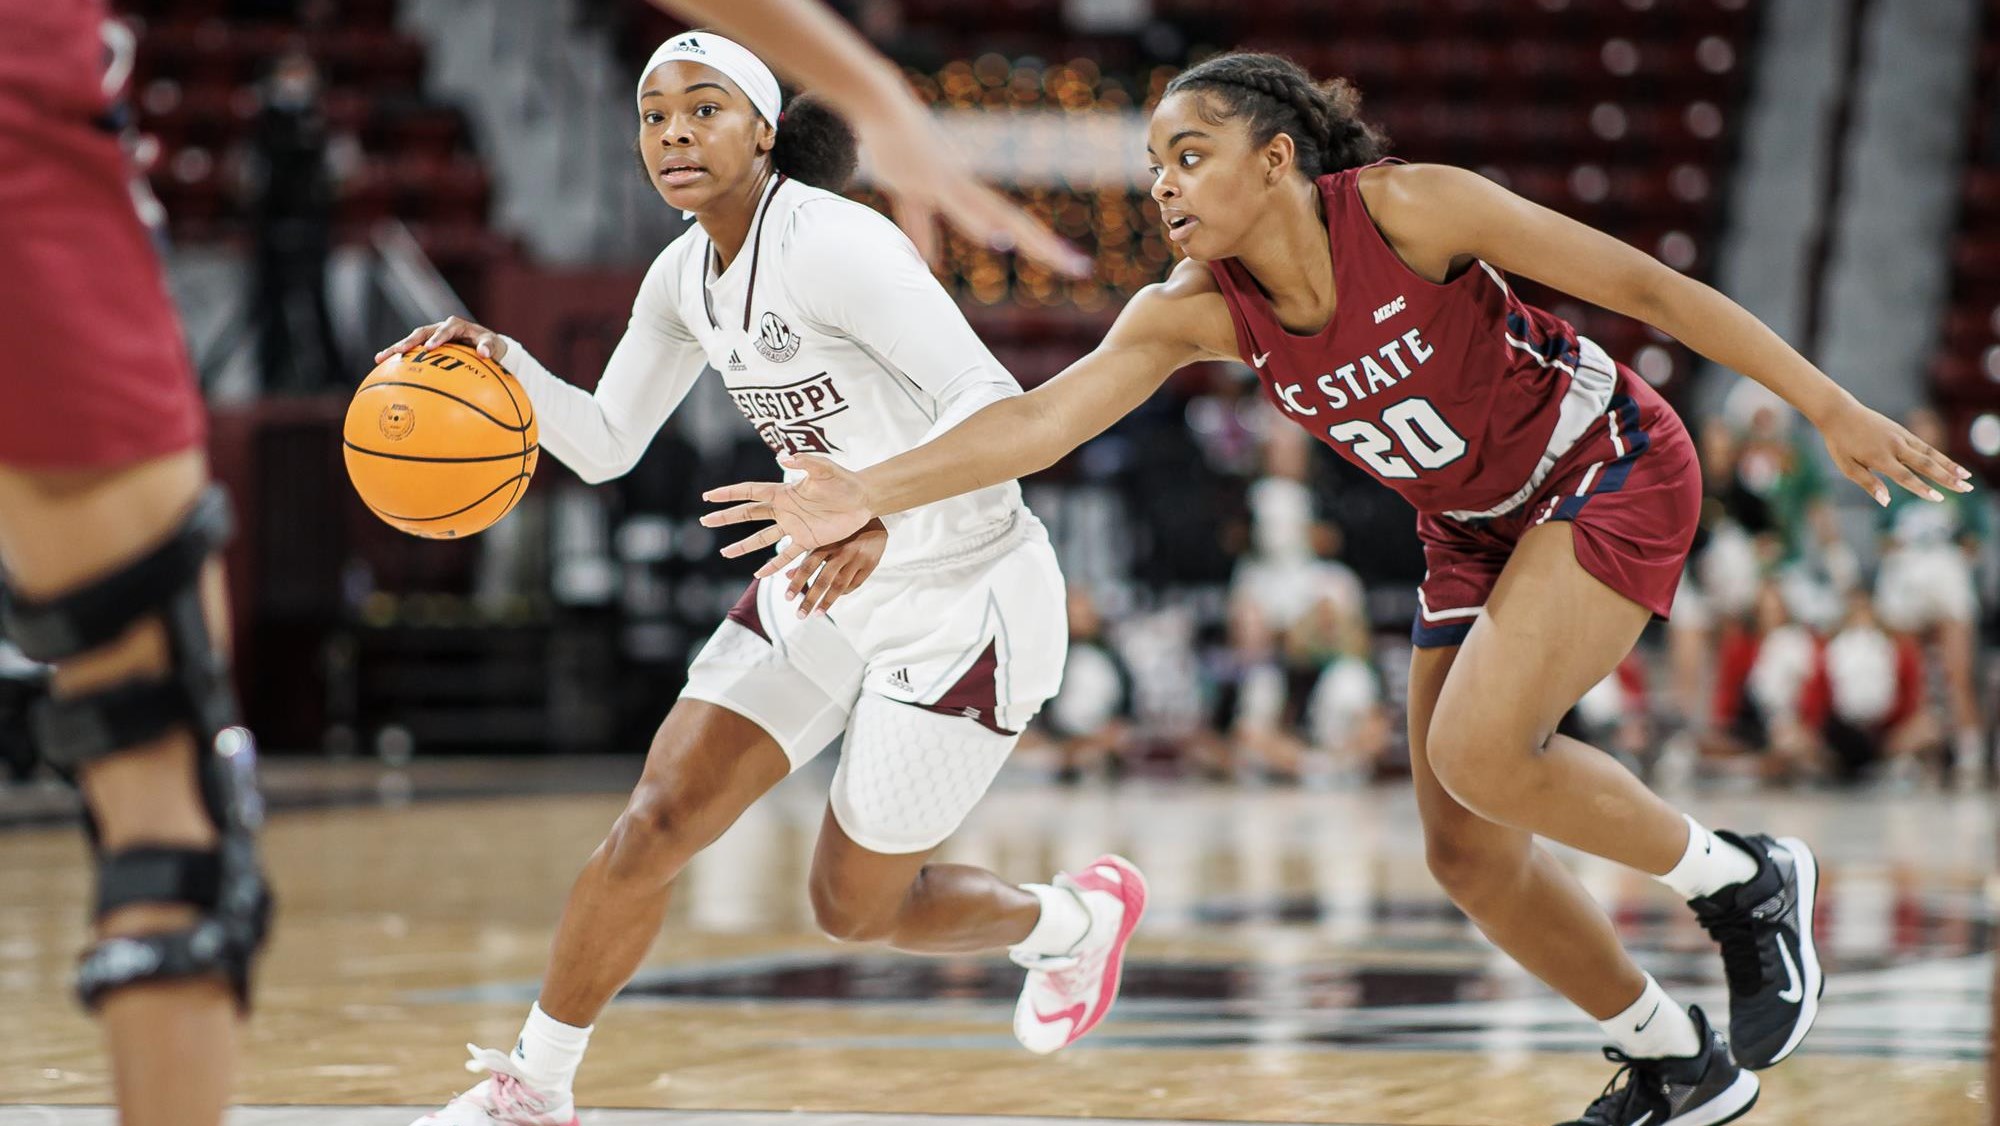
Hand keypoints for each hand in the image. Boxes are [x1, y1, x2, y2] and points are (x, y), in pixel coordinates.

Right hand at [373, 315, 507, 364]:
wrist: (483, 344)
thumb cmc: (489, 344)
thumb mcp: (493, 344)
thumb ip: (489, 347)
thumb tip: (484, 353)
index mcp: (456, 326)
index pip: (446, 329)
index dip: (438, 337)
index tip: (429, 348)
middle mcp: (440, 328)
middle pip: (421, 332)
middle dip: (409, 341)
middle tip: (399, 351)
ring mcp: (431, 336)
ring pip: (411, 340)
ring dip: (396, 348)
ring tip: (380, 358)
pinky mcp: (425, 346)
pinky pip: (410, 352)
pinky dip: (397, 358)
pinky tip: (382, 368)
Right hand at [700, 454, 874, 575]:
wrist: (863, 499)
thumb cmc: (844, 480)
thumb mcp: (824, 468)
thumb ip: (804, 462)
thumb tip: (783, 458)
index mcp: (784, 491)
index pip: (750, 492)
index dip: (729, 493)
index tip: (708, 497)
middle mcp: (784, 510)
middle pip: (749, 514)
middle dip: (727, 517)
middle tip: (705, 520)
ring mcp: (794, 527)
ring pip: (762, 538)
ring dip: (743, 546)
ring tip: (724, 553)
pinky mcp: (807, 541)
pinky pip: (786, 556)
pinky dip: (773, 566)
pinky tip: (759, 575)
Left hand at [783, 518, 886, 616]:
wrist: (872, 518)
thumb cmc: (841, 533)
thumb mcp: (822, 541)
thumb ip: (806, 558)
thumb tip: (787, 575)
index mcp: (826, 543)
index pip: (808, 565)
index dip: (797, 582)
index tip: (787, 598)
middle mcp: (841, 551)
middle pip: (824, 579)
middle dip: (810, 599)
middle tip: (800, 615)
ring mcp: (857, 558)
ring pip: (840, 584)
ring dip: (827, 602)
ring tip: (817, 614)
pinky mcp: (870, 563)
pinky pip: (855, 584)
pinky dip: (844, 593)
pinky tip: (834, 600)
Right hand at [855, 100, 1092, 279]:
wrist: (882, 108)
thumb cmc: (898, 148)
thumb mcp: (908, 196)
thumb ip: (920, 228)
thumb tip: (927, 263)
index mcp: (969, 195)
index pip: (1013, 223)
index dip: (1040, 243)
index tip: (1069, 263)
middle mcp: (969, 190)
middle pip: (1015, 222)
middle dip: (1048, 248)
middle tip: (1082, 269)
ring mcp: (954, 184)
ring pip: (996, 216)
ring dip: (1026, 238)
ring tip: (1056, 258)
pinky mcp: (933, 181)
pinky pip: (960, 208)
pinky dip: (982, 225)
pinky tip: (999, 241)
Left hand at [1815, 399, 1972, 504]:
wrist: (1840, 413)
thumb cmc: (1840, 443)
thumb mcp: (1847, 466)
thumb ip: (1868, 483)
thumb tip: (1886, 502)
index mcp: (1879, 457)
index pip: (1905, 477)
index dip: (1922, 488)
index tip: (1938, 499)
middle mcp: (1894, 446)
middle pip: (1925, 465)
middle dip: (1947, 478)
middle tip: (1966, 489)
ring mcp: (1901, 437)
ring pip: (1930, 453)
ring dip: (1950, 465)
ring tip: (1967, 476)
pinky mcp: (1902, 431)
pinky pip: (1925, 445)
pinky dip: (1939, 455)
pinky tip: (1950, 464)